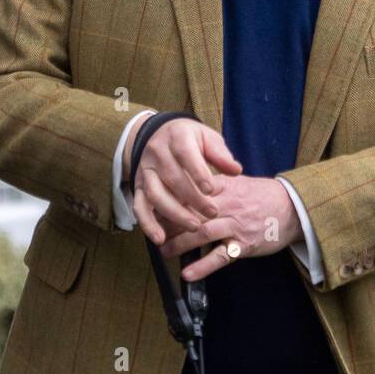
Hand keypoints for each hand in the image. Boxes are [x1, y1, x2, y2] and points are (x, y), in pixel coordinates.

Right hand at [130, 116, 241, 245]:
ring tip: (194, 227)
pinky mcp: (138, 187)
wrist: (158, 134)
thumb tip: (236, 170)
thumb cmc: (190, 139)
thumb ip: (220, 155)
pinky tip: (160, 238)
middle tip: (213, 213)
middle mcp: (157, 154)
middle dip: (193, 199)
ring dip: (174, 214)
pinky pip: (139, 207)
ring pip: (155, 194)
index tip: (211, 190)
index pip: (185, 154)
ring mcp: (145, 171)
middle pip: (172, 178)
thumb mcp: (207, 138)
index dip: (197, 172)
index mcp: (177, 137)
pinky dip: (147, 224)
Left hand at [159, 175, 303, 281]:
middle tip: (151, 230)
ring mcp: (235, 225)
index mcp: (223, 187)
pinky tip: (188, 274)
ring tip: (163, 251)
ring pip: (201, 233)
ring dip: (179, 244)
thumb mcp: (237, 182)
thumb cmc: (262, 196)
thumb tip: (186, 185)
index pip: (191, 191)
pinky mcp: (243, 245)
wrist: (292, 209)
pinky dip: (203, 266)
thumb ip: (213, 183)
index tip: (153, 204)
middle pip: (191, 212)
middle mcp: (227, 205)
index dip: (170, 198)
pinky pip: (220, 257)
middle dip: (169, 222)